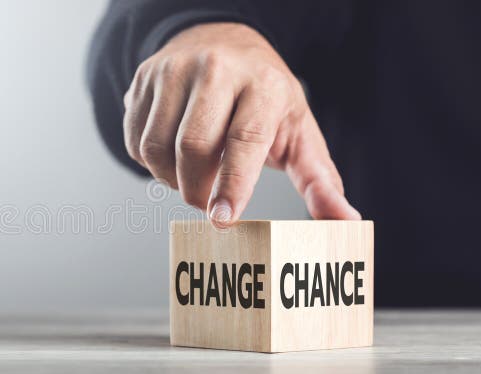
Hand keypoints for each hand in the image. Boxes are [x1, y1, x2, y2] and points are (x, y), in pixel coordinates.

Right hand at [123, 23, 360, 226]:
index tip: (222, 218)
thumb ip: (320, 181)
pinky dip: (149, 164)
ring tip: (190, 177)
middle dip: (196, 190)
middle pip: (192, 147)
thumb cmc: (264, 100)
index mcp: (262, 84)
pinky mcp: (143, 80)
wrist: (222, 45)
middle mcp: (215, 69)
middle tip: (207, 203)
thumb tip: (346, 221)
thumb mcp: (298, 132)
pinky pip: (134, 141)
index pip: (244, 139)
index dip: (233, 184)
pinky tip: (170, 156)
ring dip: (169, 179)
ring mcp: (173, 71)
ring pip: (156, 148)